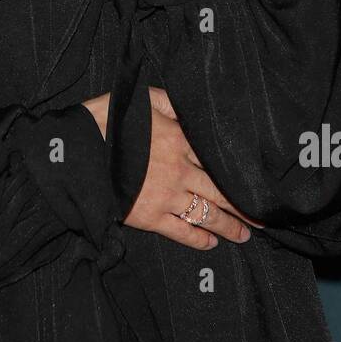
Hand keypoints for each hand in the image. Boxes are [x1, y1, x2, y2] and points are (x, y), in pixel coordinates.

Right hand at [83, 87, 265, 250]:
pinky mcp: (149, 217)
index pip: (219, 161)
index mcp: (181, 139)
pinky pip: (182, 231)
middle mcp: (180, 170)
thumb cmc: (109, 121)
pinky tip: (211, 243)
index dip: (241, 174)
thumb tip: (195, 111)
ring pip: (207, 214)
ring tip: (244, 235)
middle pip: (221, 192)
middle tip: (263, 218)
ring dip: (229, 227)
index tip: (257, 183)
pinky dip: (198, 238)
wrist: (77, 152)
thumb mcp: (144, 99)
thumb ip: (174, 104)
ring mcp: (166, 196)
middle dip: (245, 208)